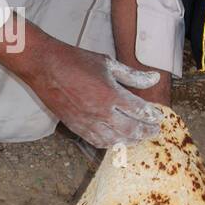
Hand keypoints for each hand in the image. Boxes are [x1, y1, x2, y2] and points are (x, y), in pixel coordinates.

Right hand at [30, 43, 162, 148]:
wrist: (45, 67)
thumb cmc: (76, 61)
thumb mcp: (108, 63)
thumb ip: (132, 75)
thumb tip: (154, 78)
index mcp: (111, 94)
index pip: (139, 111)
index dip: (152, 116)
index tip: (159, 117)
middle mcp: (100, 112)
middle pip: (130, 129)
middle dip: (146, 132)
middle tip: (155, 131)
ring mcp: (87, 122)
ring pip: (115, 140)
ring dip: (130, 140)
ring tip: (139, 137)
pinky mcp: (75, 126)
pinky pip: (96, 141)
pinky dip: (110, 144)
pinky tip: (116, 141)